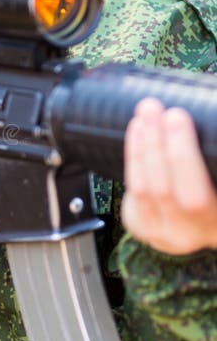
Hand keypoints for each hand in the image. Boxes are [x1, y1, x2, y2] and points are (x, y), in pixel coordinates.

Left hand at [121, 97, 216, 254]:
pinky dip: (133, 156)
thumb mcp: (216, 173)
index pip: (197, 196)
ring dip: (141, 145)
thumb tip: (204, 108)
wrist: (199, 225)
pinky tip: (137, 130)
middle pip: (166, 190)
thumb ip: (209, 152)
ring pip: (144, 189)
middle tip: (154, 108)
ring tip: (144, 114)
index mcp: (215, 220)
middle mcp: (192, 232)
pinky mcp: (141, 224)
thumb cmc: (215, 188)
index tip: (177, 116)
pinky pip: (132, 189)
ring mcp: (163, 232)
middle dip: (157, 142)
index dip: (183, 155)